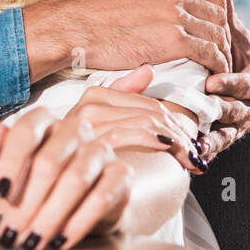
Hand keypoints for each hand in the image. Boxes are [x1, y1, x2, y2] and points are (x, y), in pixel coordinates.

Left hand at [0, 95, 153, 249]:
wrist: (80, 199)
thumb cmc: (37, 177)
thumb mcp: (12, 165)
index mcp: (45, 120)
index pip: (26, 132)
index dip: (10, 162)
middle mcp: (75, 129)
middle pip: (49, 162)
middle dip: (26, 202)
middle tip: (11, 231)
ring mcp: (100, 150)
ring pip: (75, 181)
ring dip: (49, 216)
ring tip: (32, 241)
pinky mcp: (121, 174)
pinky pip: (101, 198)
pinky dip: (78, 223)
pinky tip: (60, 241)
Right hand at [21, 0, 229, 80]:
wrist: (66, 27)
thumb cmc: (78, 3)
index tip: (211, 13)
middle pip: (216, 9)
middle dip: (220, 27)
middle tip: (216, 42)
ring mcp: (173, 17)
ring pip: (216, 31)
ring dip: (220, 48)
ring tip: (217, 61)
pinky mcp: (171, 42)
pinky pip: (208, 52)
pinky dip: (216, 63)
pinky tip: (212, 70)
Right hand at [79, 65, 204, 173]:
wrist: (52, 180)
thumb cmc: (76, 155)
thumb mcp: (99, 119)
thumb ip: (123, 93)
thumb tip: (148, 70)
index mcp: (94, 97)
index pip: (151, 104)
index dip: (176, 123)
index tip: (191, 143)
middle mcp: (89, 108)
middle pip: (153, 114)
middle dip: (182, 136)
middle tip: (196, 157)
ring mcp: (88, 125)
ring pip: (148, 124)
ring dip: (177, 144)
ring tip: (189, 162)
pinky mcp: (90, 142)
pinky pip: (132, 137)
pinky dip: (160, 146)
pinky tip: (174, 161)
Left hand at [203, 0, 249, 159]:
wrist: (246, 92)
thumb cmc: (235, 59)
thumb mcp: (234, 38)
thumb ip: (225, 15)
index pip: (244, 83)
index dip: (231, 84)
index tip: (213, 83)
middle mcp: (247, 105)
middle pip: (237, 110)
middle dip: (222, 111)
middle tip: (202, 113)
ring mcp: (236, 124)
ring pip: (226, 132)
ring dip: (212, 137)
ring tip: (196, 143)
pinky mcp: (223, 138)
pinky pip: (214, 146)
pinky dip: (206, 150)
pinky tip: (195, 155)